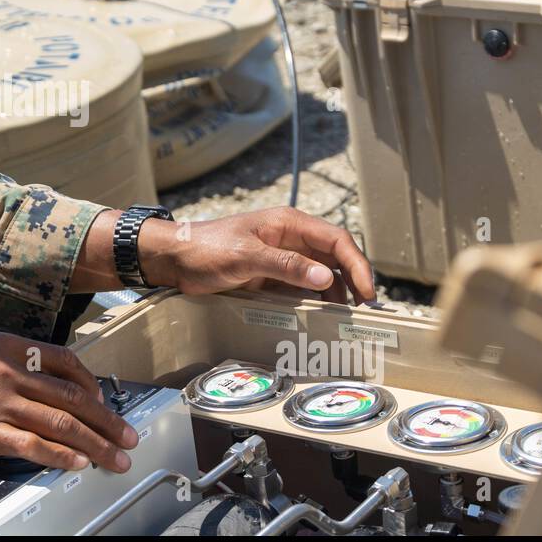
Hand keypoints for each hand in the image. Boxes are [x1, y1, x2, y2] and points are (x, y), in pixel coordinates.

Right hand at [0, 331, 138, 472]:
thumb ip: (14, 359)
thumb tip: (49, 378)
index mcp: (9, 347)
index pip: (65, 361)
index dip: (93, 383)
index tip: (105, 400)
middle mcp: (8, 372)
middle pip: (72, 397)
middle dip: (107, 420)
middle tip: (128, 435)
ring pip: (61, 423)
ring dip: (95, 443)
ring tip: (115, 456)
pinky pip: (33, 446)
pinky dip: (61, 456)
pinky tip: (78, 463)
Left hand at [141, 207, 375, 304]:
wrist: (175, 259)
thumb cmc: (206, 249)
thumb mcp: (246, 256)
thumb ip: (285, 265)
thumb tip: (325, 278)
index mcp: (289, 224)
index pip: (336, 240)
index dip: (357, 264)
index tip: (366, 291)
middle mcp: (290, 239)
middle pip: (334, 258)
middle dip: (352, 280)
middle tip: (362, 309)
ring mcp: (281, 258)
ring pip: (320, 275)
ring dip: (334, 293)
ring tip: (344, 317)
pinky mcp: (270, 276)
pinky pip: (300, 288)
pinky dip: (313, 301)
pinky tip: (318, 317)